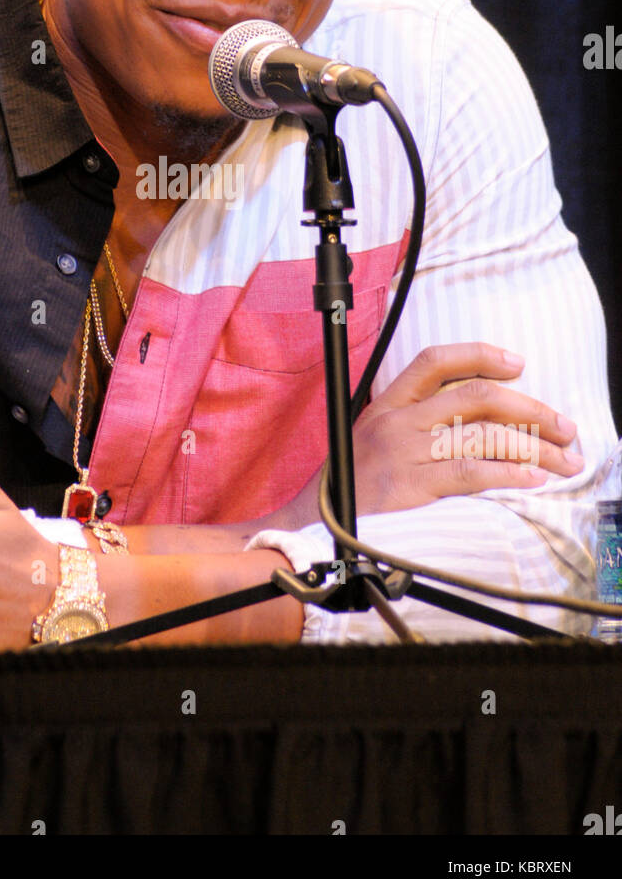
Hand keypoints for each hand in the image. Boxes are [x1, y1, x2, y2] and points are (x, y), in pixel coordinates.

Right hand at [352, 343, 582, 514]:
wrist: (315, 524)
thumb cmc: (351, 485)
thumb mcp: (372, 438)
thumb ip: (414, 423)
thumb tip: (478, 421)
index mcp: (388, 404)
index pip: (435, 360)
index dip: (480, 355)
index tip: (519, 364)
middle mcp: (396, 421)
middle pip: (474, 397)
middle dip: (530, 409)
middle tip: (564, 427)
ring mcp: (403, 453)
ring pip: (481, 436)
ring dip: (533, 448)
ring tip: (562, 461)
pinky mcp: (410, 488)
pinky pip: (469, 473)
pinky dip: (508, 474)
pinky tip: (531, 479)